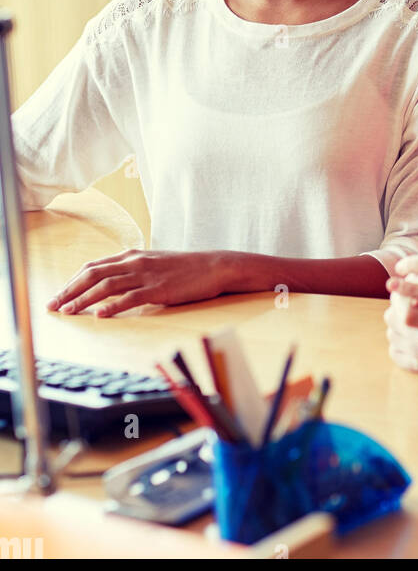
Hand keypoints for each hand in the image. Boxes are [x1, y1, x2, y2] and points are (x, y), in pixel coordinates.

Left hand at [47, 249, 234, 317]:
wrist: (213, 266)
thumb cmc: (184, 268)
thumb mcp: (153, 263)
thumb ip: (131, 270)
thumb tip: (110, 283)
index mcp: (131, 255)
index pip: (92, 267)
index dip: (71, 281)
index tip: (57, 295)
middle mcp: (134, 262)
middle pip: (92, 274)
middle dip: (69, 290)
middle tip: (52, 306)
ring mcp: (146, 275)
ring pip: (106, 286)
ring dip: (83, 299)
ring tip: (67, 311)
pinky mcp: (158, 289)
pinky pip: (130, 298)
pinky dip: (112, 306)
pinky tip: (99, 315)